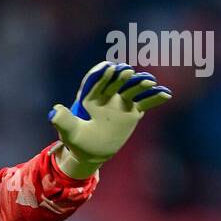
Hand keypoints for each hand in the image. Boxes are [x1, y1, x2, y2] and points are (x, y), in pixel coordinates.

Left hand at [49, 62, 171, 178]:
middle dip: (123, 77)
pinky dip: (155, 98)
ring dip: (141, 85)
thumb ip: (62, 120)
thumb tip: (53, 111)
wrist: (91, 152)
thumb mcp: (69, 132)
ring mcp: (121, 101)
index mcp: (90, 95)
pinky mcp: (132, 110)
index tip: (109, 68)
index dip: (102, 75)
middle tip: (130, 72)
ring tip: (150, 84)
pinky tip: (167, 94)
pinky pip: (145, 102)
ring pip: (132, 89)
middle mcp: (107, 94)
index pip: (96, 80)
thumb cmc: (77, 141)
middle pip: (116, 81)